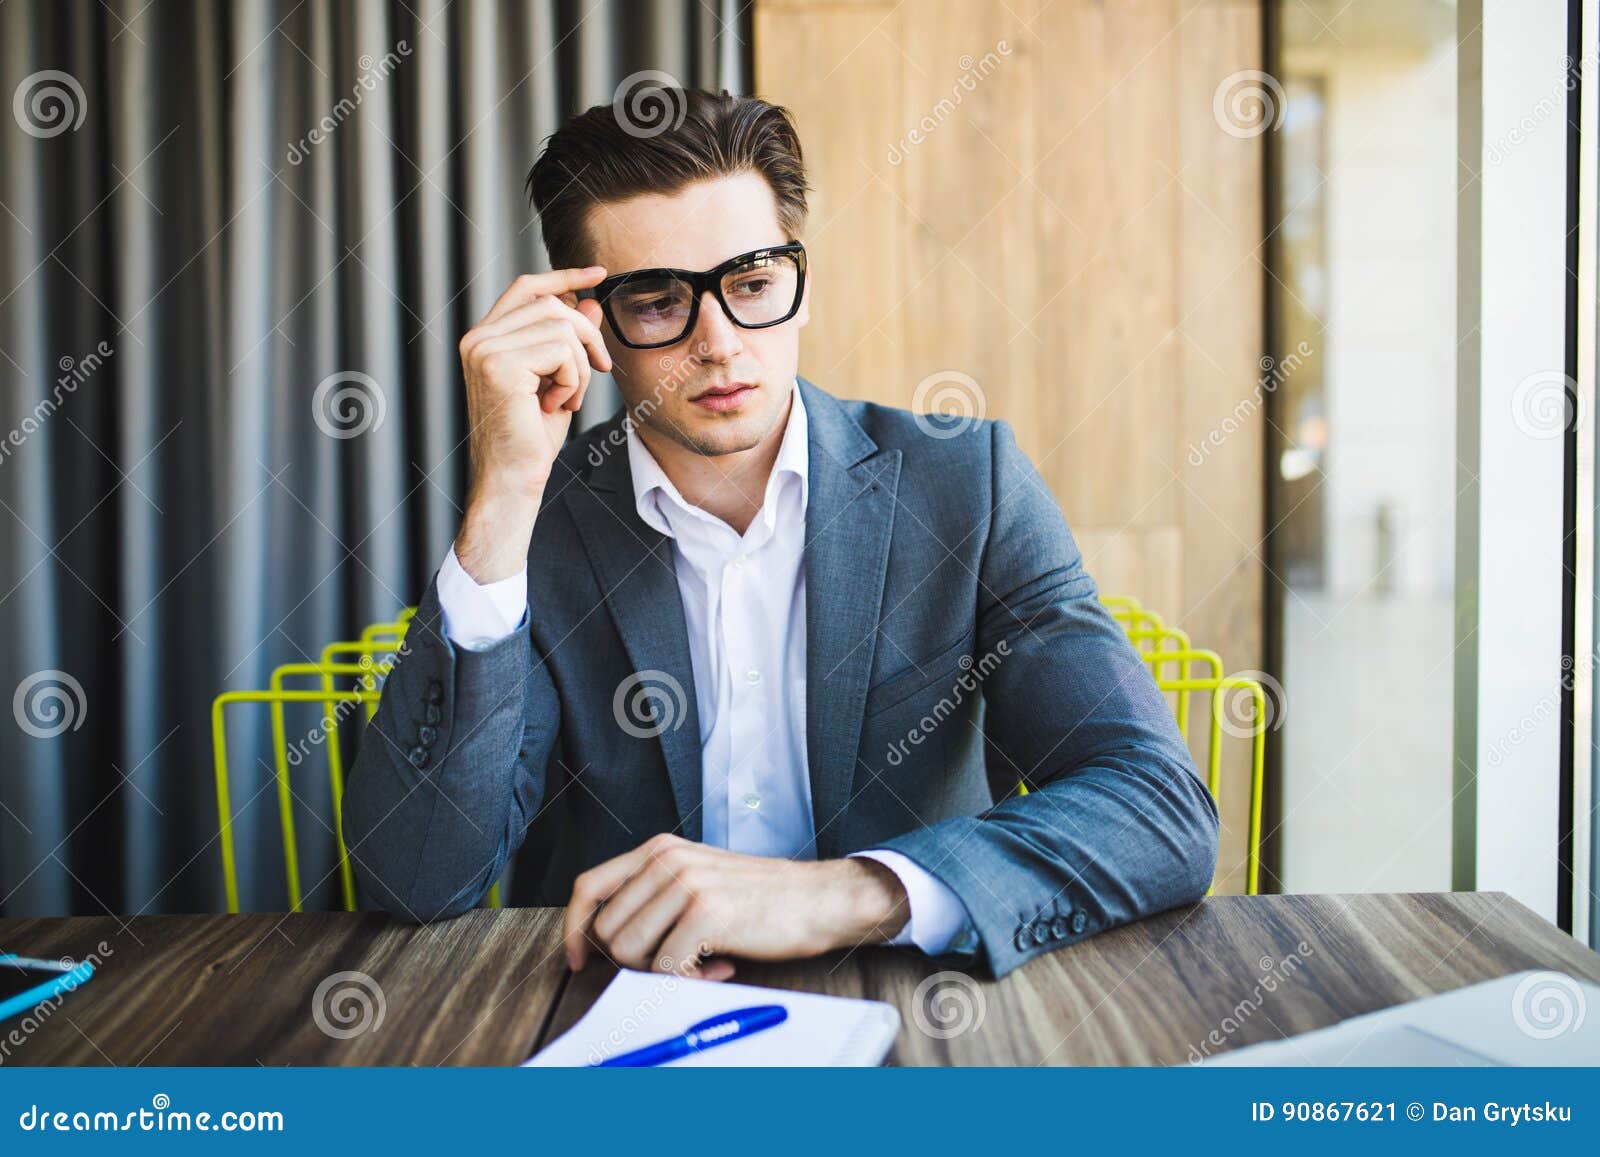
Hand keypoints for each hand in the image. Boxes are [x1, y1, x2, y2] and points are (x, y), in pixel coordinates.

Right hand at [454, 267, 612, 581]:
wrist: (512, 480)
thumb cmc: (531, 438)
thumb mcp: (558, 380)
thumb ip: (568, 339)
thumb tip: (587, 301)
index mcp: (485, 338)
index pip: (526, 288)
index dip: (564, 277)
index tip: (598, 274)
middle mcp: (477, 338)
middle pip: (551, 305)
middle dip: (587, 336)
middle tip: (601, 369)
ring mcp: (484, 349)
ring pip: (561, 326)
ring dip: (579, 366)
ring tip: (567, 399)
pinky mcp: (498, 365)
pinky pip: (561, 351)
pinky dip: (573, 380)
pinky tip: (556, 406)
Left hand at [562, 834, 911, 978]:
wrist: (817, 899)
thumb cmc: (758, 899)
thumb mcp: (696, 880)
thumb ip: (651, 897)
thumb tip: (601, 940)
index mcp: (658, 849)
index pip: (588, 886)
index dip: (574, 928)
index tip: (578, 959)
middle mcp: (666, 859)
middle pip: (607, 929)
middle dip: (634, 960)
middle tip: (677, 961)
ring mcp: (685, 883)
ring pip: (630, 951)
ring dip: (661, 970)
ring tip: (701, 962)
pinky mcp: (706, 912)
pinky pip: (666, 967)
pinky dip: (689, 980)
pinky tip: (719, 967)